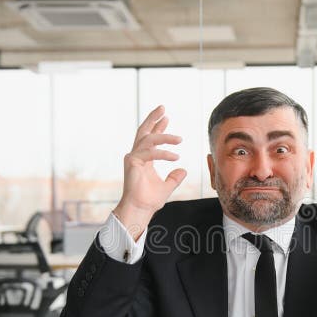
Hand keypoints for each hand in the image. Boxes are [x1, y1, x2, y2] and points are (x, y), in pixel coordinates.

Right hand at [113, 105, 186, 239]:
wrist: (140, 209)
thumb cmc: (150, 200)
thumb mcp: (167, 187)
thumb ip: (174, 178)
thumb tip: (184, 171)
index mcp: (143, 159)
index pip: (150, 138)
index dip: (158, 127)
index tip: (166, 117)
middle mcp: (136, 156)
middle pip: (143, 131)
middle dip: (153, 118)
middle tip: (163, 107)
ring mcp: (133, 158)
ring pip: (149, 140)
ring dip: (165, 136)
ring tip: (180, 139)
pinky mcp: (132, 162)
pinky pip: (150, 152)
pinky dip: (163, 153)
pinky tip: (175, 156)